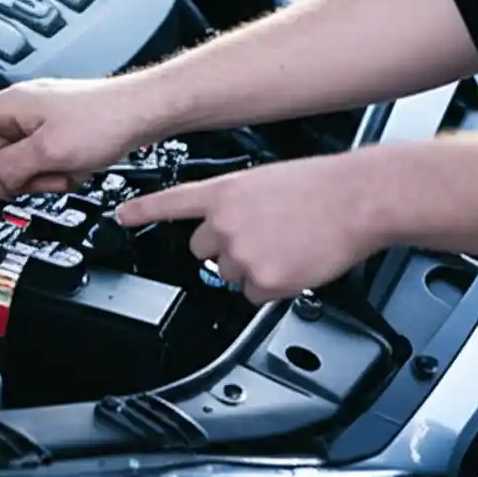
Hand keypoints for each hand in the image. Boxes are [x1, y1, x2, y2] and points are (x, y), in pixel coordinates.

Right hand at [0, 78, 156, 198]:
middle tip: (43, 171)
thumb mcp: (48, 153)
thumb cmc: (103, 120)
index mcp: (9, 105)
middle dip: (13, 172)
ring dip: (40, 176)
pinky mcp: (60, 134)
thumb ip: (12, 169)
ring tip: (67, 169)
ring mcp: (41, 122)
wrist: (143, 114)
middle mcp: (21, 110)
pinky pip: (41, 163)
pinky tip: (77, 168)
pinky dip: (57, 172)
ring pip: (17, 164)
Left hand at [115, 152, 386, 303]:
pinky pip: (254, 294)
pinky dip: (272, 287)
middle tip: (261, 237)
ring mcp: (240, 253)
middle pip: (201, 250)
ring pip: (229, 274)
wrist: (357, 199)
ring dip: (252, 267)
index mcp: (224, 191)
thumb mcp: (265, 182)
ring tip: (285, 246)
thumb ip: (235, 203)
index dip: (141, 211)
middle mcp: (224, 222)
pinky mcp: (262, 280)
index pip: (170, 202)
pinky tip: (293, 264)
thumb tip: (226, 223)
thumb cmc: (321, 188)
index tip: (121, 216)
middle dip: (225, 248)